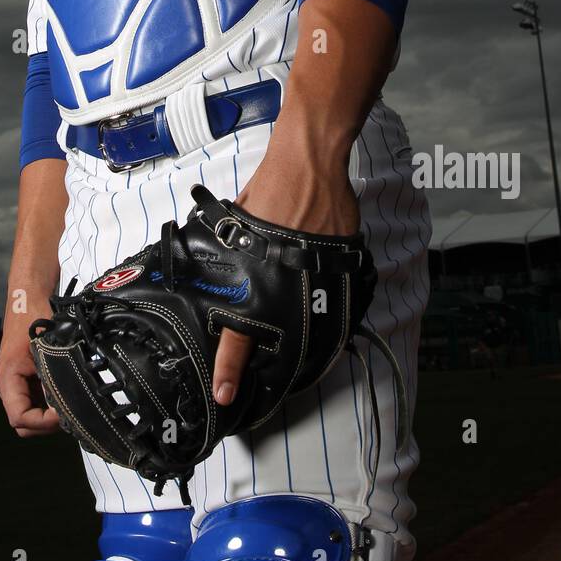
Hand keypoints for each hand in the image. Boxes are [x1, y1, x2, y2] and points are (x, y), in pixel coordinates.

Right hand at [0, 303, 60, 437]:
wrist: (29, 295)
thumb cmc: (33, 315)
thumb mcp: (46, 350)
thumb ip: (52, 381)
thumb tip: (65, 407)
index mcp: (7, 379)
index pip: (20, 418)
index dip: (44, 422)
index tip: (63, 413)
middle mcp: (7, 385)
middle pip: (23, 424)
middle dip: (46, 424)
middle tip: (68, 412)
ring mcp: (15, 383)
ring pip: (30, 415)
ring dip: (49, 415)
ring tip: (69, 402)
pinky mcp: (24, 379)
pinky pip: (35, 402)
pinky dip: (50, 404)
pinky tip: (65, 393)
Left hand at [211, 168, 360, 407]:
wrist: (307, 166)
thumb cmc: (267, 191)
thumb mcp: (235, 227)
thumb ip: (228, 256)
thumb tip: (214, 271)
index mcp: (254, 281)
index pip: (239, 336)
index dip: (230, 369)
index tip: (225, 394)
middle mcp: (285, 289)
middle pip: (284, 345)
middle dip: (277, 373)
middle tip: (265, 391)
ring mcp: (320, 282)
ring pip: (317, 334)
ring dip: (309, 356)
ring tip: (299, 374)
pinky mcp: (345, 270)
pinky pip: (342, 309)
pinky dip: (335, 325)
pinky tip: (329, 334)